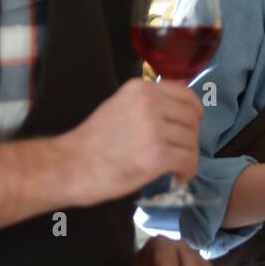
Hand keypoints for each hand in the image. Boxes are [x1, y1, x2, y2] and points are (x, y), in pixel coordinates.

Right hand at [62, 78, 202, 204]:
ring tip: (177, 167)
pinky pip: (189, 160)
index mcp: (141, 89)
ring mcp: (155, 129)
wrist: (71, 165)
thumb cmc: (92, 140)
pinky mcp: (158, 155)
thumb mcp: (120, 106)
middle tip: (181, 150)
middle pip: (191, 118)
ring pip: (192, 140)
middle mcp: (151, 103)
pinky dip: (188, 170)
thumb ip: (148, 103)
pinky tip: (178, 176)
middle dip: (191, 136)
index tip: (192, 123)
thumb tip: (179, 105)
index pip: (184, 93)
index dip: (193, 110)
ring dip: (189, 155)